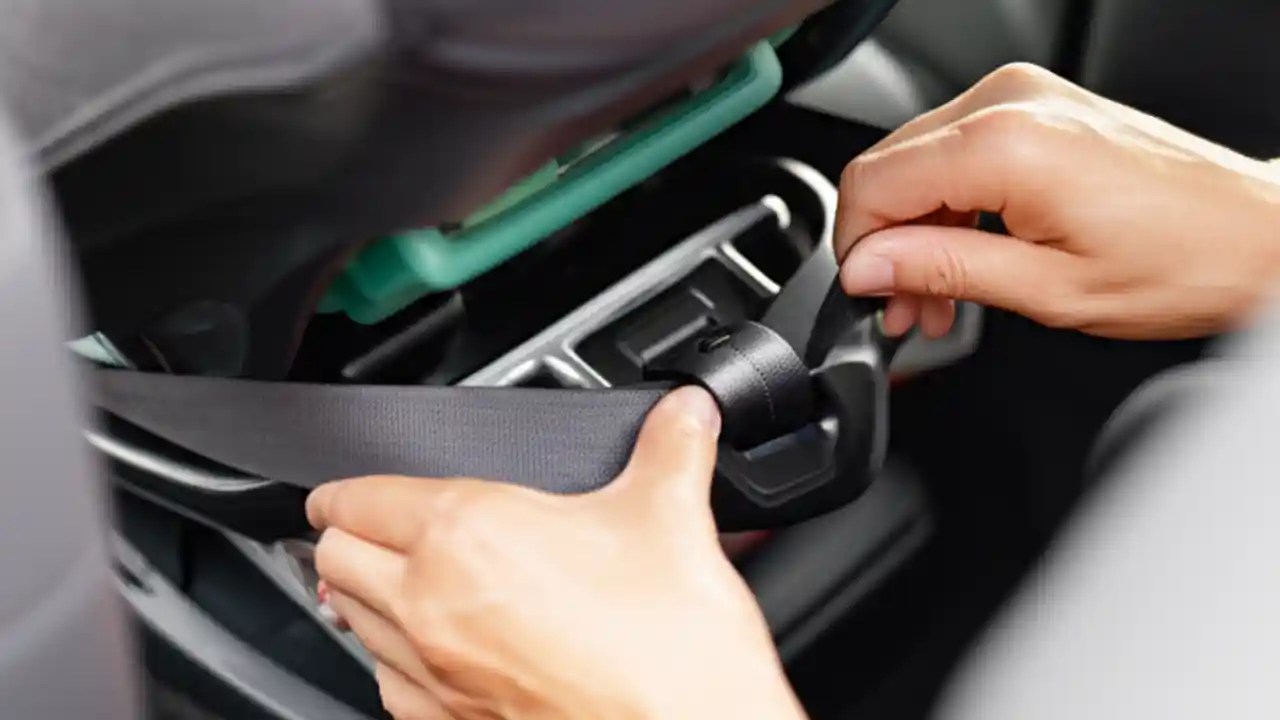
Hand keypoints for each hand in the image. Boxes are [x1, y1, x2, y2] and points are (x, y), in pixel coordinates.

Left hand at [306, 387, 805, 719]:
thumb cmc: (668, 648)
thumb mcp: (673, 519)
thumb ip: (673, 446)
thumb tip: (687, 409)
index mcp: (467, 533)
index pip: (355, 498)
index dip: (343, 488)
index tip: (352, 489)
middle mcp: (430, 604)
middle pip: (334, 557)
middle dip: (349, 536)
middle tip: (381, 526)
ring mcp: (433, 673)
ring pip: (351, 622)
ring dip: (368, 596)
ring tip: (408, 582)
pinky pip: (385, 683)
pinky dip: (396, 658)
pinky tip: (437, 650)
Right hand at [835, 63, 1279, 339]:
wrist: (1258, 234)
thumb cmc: (1182, 261)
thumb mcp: (1047, 289)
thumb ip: (942, 269)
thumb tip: (868, 267)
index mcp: (1006, 144)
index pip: (874, 184)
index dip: (857, 247)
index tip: (869, 294)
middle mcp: (1009, 103)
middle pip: (888, 168)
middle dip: (884, 245)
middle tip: (903, 308)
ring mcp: (1023, 98)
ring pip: (918, 162)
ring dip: (915, 231)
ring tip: (937, 297)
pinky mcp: (1036, 107)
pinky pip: (957, 151)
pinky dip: (948, 205)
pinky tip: (963, 255)